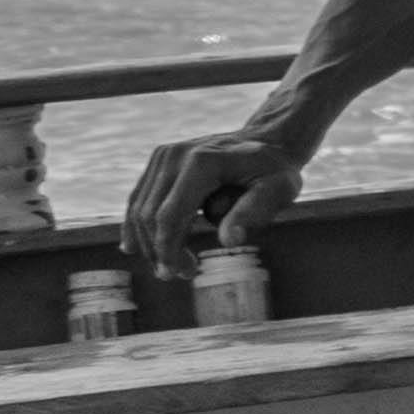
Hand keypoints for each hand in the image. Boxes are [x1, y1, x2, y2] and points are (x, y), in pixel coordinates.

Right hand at [125, 125, 308, 280]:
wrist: (269, 139)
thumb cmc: (276, 169)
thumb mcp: (278, 190)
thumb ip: (253, 212)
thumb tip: (229, 240)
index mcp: (201, 162)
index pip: (170, 215)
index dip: (168, 249)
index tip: (180, 273)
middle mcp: (175, 155)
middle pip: (149, 214)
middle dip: (159, 250)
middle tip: (182, 274)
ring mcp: (164, 155)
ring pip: (139, 208)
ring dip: (148, 242)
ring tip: (170, 265)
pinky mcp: (160, 159)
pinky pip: (140, 197)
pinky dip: (137, 224)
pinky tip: (135, 247)